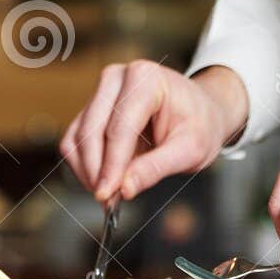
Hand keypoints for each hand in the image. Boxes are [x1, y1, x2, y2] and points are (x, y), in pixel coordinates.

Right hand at [60, 62, 248, 204]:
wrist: (203, 110)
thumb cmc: (201, 124)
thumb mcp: (191, 150)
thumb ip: (156, 168)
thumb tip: (125, 189)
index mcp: (146, 79)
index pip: (120, 128)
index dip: (111, 165)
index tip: (107, 195)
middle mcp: (118, 77)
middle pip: (92, 130)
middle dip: (96, 170)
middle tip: (108, 201)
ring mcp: (102, 90)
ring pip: (78, 136)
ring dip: (87, 170)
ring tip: (109, 193)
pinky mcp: (93, 107)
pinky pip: (76, 139)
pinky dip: (84, 165)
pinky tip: (103, 181)